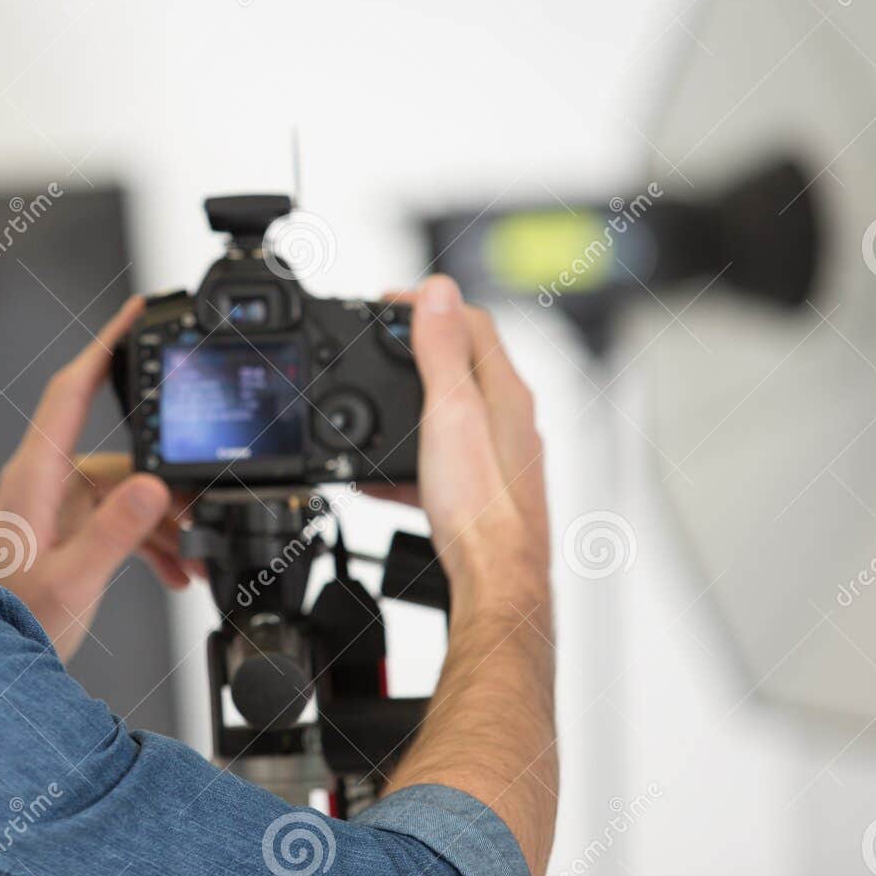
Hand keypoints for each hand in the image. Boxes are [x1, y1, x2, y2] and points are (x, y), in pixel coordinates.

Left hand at [0, 298, 201, 660]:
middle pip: (119, 448)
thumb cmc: (12, 622)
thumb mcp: (72, 580)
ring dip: (165, 520)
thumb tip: (153, 486)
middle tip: (208, 497)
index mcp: (36, 476)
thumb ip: (115, 534)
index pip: (73, 389)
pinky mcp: (68, 532)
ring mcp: (57, 507)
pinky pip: (121, 519)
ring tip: (195, 556)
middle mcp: (45, 482)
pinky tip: (178, 571)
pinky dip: (152, 540)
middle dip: (168, 474)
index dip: (108, 344)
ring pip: (127, 489)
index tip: (140, 310)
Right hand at [382, 276, 548, 608]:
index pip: (470, 321)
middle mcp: (509, 419)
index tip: (385, 303)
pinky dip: (406, 458)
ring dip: (404, 407)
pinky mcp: (481, 489)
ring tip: (366, 416)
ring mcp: (497, 455)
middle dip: (410, 351)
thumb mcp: (450, 415)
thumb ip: (442, 352)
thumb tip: (438, 292)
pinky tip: (379, 478)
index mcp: (505, 392)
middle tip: (373, 348)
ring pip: (445, 413)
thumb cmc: (480, 508)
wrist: (496, 583)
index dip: (426, 303)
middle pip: (458, 363)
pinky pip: (438, 458)